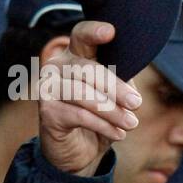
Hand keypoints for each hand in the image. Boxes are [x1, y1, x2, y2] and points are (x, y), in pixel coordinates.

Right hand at [37, 20, 141, 176]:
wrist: (79, 151)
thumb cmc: (99, 117)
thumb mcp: (116, 98)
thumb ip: (123, 84)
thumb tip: (132, 89)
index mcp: (76, 55)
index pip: (81, 37)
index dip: (93, 32)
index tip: (110, 31)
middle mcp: (57, 66)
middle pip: (88, 69)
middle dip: (116, 88)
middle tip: (136, 104)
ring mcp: (47, 87)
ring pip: (82, 93)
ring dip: (112, 110)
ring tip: (131, 123)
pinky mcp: (46, 111)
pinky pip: (78, 115)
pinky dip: (102, 125)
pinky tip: (118, 134)